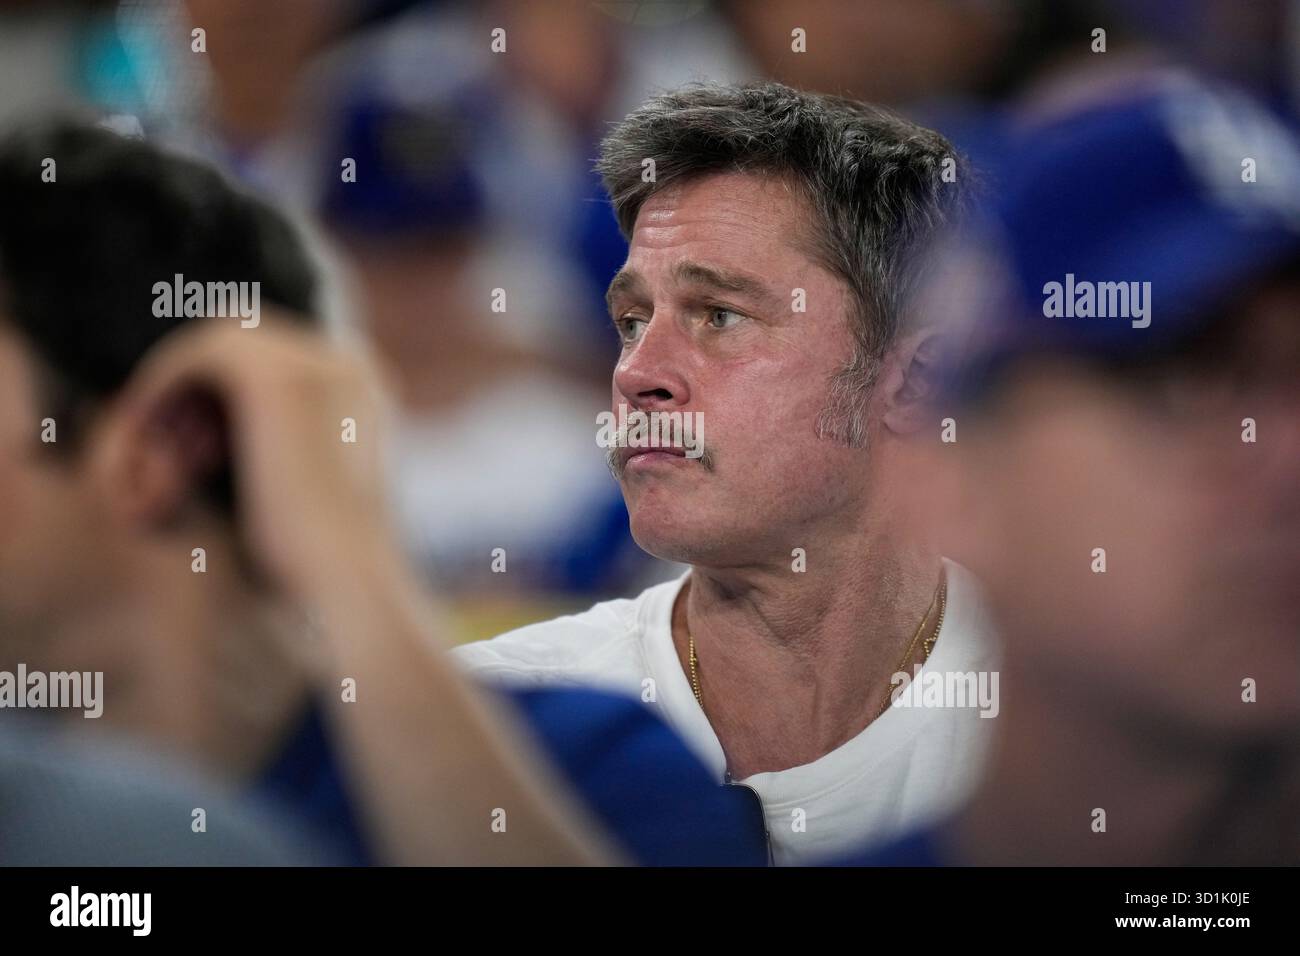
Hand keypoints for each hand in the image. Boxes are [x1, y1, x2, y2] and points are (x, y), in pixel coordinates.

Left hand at [117, 314, 395, 601]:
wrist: (350, 581)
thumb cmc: (329, 559)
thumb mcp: (314, 490)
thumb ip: (289, 448)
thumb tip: (229, 435)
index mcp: (367, 389)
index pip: (282, 356)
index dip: (229, 393)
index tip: (197, 446)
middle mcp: (349, 364)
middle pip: (249, 340)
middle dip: (202, 386)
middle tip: (170, 443)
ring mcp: (315, 363)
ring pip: (219, 344)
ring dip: (180, 388)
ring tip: (152, 442)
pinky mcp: (272, 377)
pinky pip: (194, 357)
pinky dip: (161, 388)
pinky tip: (142, 430)